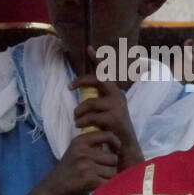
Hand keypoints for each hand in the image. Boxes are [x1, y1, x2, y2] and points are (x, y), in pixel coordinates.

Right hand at [44, 130, 121, 194]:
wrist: (53, 188)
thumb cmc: (69, 170)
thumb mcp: (76, 151)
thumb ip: (93, 145)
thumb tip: (116, 143)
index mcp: (80, 142)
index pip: (107, 135)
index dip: (115, 142)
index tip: (116, 149)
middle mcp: (82, 151)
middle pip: (113, 158)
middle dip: (111, 166)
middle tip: (100, 171)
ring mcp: (85, 165)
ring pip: (113, 171)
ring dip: (108, 177)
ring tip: (96, 178)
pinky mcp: (89, 179)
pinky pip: (108, 181)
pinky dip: (105, 185)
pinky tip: (95, 186)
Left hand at [71, 47, 142, 168]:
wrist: (124, 147)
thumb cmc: (112, 129)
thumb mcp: (105, 111)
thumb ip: (96, 100)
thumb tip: (80, 90)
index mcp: (115, 93)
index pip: (105, 73)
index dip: (98, 59)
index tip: (89, 47)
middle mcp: (118, 96)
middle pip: (97, 79)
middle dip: (81, 81)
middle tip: (69, 86)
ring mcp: (117, 106)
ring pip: (89, 102)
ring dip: (78, 112)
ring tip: (77, 120)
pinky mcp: (114, 118)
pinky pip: (90, 116)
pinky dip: (82, 122)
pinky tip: (81, 127)